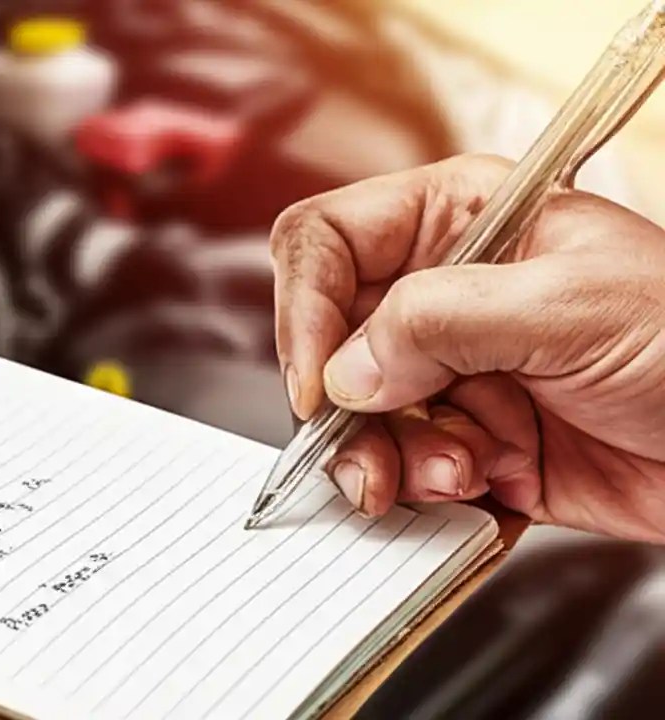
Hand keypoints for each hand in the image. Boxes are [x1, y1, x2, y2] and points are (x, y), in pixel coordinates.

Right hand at [273, 154, 664, 542]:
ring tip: (453, 471)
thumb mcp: (570, 306)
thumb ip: (442, 322)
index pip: (330, 244)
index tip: (317, 381)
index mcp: (459, 223)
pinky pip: (406, 469)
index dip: (306, 307)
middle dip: (345, 406)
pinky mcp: (474, 442)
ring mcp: (456, 374)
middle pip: (330, 342)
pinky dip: (429, 490)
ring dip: (390, 457)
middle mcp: (445, 296)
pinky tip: (483, 484)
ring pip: (359, 418)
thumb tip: (348, 369)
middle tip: (366, 447)